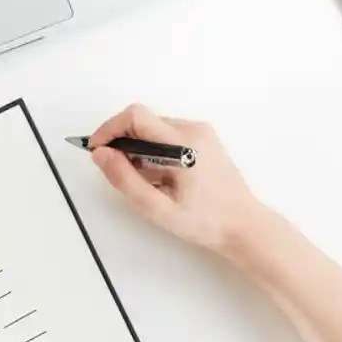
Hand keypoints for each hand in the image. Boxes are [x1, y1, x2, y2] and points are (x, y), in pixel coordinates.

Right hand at [89, 104, 265, 253]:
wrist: (244, 225)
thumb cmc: (206, 222)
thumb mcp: (158, 209)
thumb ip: (125, 179)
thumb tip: (101, 154)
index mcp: (183, 144)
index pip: (136, 116)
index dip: (109, 129)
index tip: (97, 149)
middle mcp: (193, 130)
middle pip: (143, 120)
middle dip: (122, 141)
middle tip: (118, 171)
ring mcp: (201, 132)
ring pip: (154, 127)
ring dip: (138, 147)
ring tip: (143, 179)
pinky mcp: (203, 138)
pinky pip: (168, 134)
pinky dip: (154, 149)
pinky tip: (159, 175)